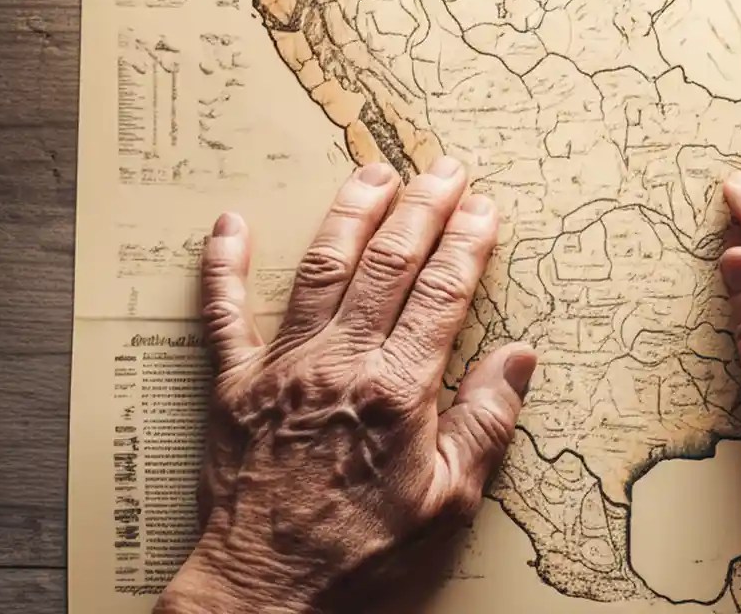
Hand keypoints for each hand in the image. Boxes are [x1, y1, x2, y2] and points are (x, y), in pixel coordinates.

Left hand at [156, 157, 536, 613]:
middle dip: (422, 208)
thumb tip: (517, 357)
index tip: (485, 208)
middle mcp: (340, 362)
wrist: (267, 587)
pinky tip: (229, 224)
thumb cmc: (362, 549)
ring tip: (373, 173)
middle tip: (445, 169)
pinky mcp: (235, 384)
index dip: (467, 243)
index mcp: (397, 389)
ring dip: (349, 214)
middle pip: (388, 264)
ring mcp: (283, 367)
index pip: (442, 293)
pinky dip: (223, 266)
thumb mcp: (448, 501)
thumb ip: (485, 423)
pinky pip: (224, 313)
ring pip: (320, 269)